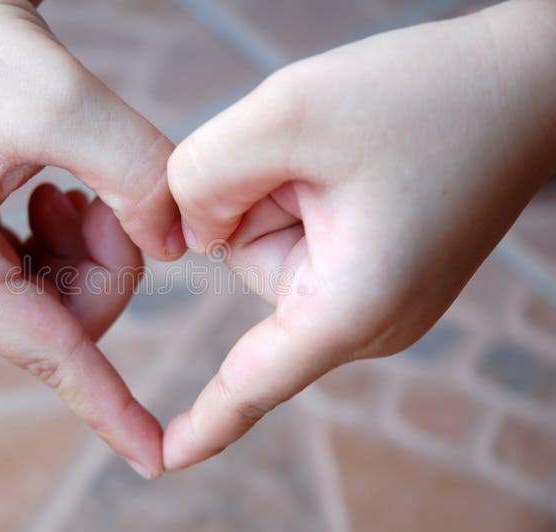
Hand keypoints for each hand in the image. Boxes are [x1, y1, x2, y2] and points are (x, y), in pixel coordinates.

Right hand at [0, 0, 184, 477]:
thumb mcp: (65, 105)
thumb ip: (137, 180)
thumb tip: (179, 247)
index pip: (52, 356)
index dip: (111, 407)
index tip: (159, 455)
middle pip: (72, 319)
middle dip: (114, 262)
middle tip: (110, 195)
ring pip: (68, 294)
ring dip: (97, 241)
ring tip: (76, 181)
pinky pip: (52, 266)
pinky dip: (77, 231)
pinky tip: (60, 186)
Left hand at [164, 0, 555, 469]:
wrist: (519, 82)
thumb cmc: (419, 95)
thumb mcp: (286, 114)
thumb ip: (204, 180)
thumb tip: (186, 235)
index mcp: (354, 304)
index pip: (256, 379)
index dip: (207, 422)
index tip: (166, 458)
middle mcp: (368, 318)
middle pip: (243, 256)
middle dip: (256, 194)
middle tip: (326, 149)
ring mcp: (374, 295)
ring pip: (261, 238)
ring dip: (279, 185)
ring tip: (347, 152)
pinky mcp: (372, 266)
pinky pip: (292, 229)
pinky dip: (296, 187)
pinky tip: (349, 161)